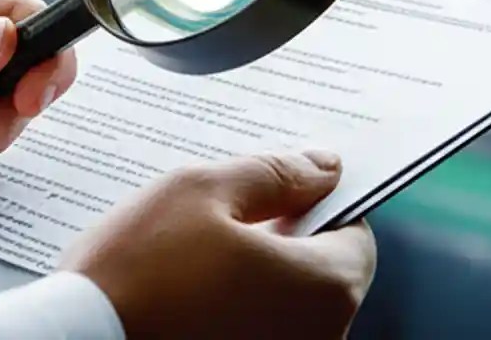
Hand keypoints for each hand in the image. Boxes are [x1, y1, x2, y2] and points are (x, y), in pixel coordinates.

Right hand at [60, 151, 376, 339]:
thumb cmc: (135, 273)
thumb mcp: (204, 191)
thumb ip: (275, 173)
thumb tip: (323, 168)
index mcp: (323, 288)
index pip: (355, 236)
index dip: (318, 205)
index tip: (278, 192)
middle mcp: (317, 339)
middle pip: (321, 275)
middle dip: (282, 241)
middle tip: (222, 220)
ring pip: (284, 308)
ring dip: (254, 279)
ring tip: (191, 259)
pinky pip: (253, 332)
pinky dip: (231, 313)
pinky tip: (183, 296)